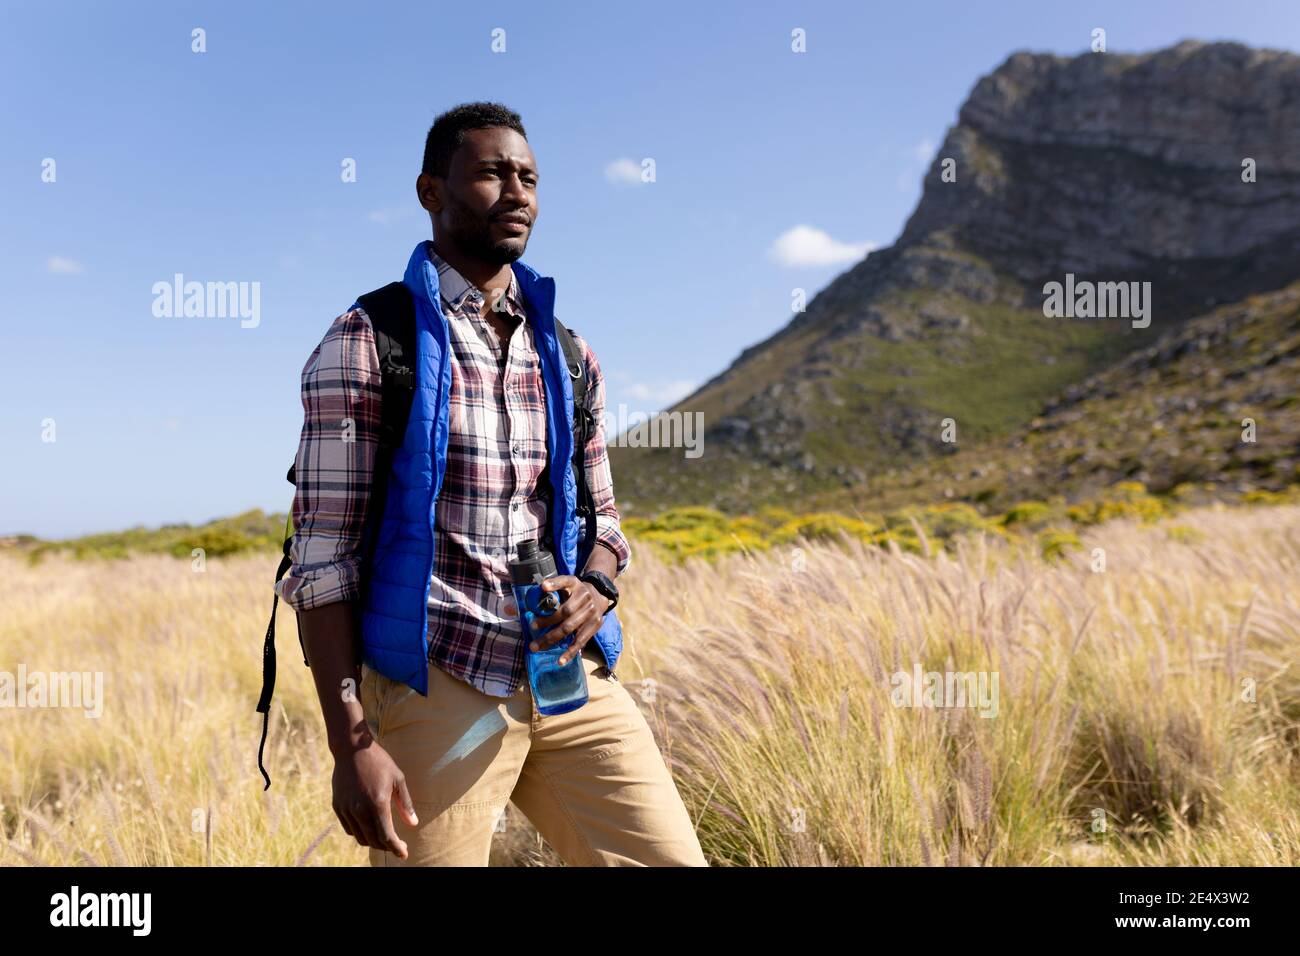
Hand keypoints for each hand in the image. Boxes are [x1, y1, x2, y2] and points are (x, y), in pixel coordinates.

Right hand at [332, 738, 419, 859]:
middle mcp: (360, 809)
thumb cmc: (379, 762)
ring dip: (373, 841)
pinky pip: (349, 829)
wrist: (351, 749)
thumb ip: (405, 804)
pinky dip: (360, 832)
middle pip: (373, 840)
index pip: (386, 836)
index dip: (396, 848)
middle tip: (397, 845)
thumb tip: (413, 824)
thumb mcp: (398, 779)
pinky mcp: (337, 807)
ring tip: (384, 836)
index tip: (404, 853)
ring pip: (360, 837)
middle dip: (386, 846)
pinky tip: (369, 826)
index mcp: (377, 803)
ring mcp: (346, 809)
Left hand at [503, 575, 612, 666]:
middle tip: (531, 627)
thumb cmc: (572, 593)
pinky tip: (560, 660)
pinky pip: (581, 640)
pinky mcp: (595, 625)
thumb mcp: (562, 587)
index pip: (564, 581)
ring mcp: (591, 611)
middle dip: (547, 621)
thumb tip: (508, 609)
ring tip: (537, 647)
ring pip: (570, 627)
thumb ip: (541, 595)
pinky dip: (570, 652)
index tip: (542, 586)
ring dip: (552, 638)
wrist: (599, 594)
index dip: (554, 584)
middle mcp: (584, 596)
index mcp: (574, 583)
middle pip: (565, 611)